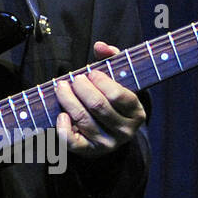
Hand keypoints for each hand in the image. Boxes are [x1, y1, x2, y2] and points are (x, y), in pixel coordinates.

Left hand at [54, 41, 145, 159]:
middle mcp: (125, 131)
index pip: (117, 95)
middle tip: (74, 79)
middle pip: (97, 106)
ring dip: (68, 100)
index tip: (91, 72)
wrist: (110, 132)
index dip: (101, 81)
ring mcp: (107, 144)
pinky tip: (61, 114)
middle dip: (81, 88)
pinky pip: (72, 141)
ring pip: (83, 119)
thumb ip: (112, 59)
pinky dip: (63, 127)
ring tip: (61, 88)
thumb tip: (100, 46)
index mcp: (136, 113)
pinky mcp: (88, 151)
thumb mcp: (119, 80)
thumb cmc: (112, 100)